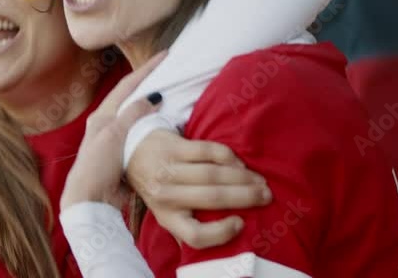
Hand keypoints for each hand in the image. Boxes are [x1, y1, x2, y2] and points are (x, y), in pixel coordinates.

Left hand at [60, 51, 166, 210]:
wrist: (89, 201)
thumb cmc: (97, 166)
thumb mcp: (114, 135)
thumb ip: (132, 114)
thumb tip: (153, 96)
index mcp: (102, 116)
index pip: (128, 85)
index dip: (147, 69)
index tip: (165, 55)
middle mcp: (108, 125)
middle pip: (133, 98)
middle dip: (151, 84)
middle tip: (171, 71)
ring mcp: (117, 141)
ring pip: (140, 118)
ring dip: (155, 107)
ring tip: (175, 95)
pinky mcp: (126, 156)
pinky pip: (144, 137)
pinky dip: (156, 130)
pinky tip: (170, 128)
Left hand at [126, 131, 271, 248]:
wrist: (132, 151)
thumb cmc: (161, 187)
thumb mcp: (168, 212)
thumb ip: (188, 226)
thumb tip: (221, 250)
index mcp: (167, 217)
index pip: (195, 235)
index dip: (221, 233)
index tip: (241, 224)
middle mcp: (166, 195)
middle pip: (212, 198)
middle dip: (245, 198)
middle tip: (266, 196)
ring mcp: (169, 169)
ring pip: (212, 174)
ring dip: (242, 177)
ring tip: (259, 180)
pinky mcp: (174, 146)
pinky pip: (208, 151)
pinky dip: (229, 157)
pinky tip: (240, 164)